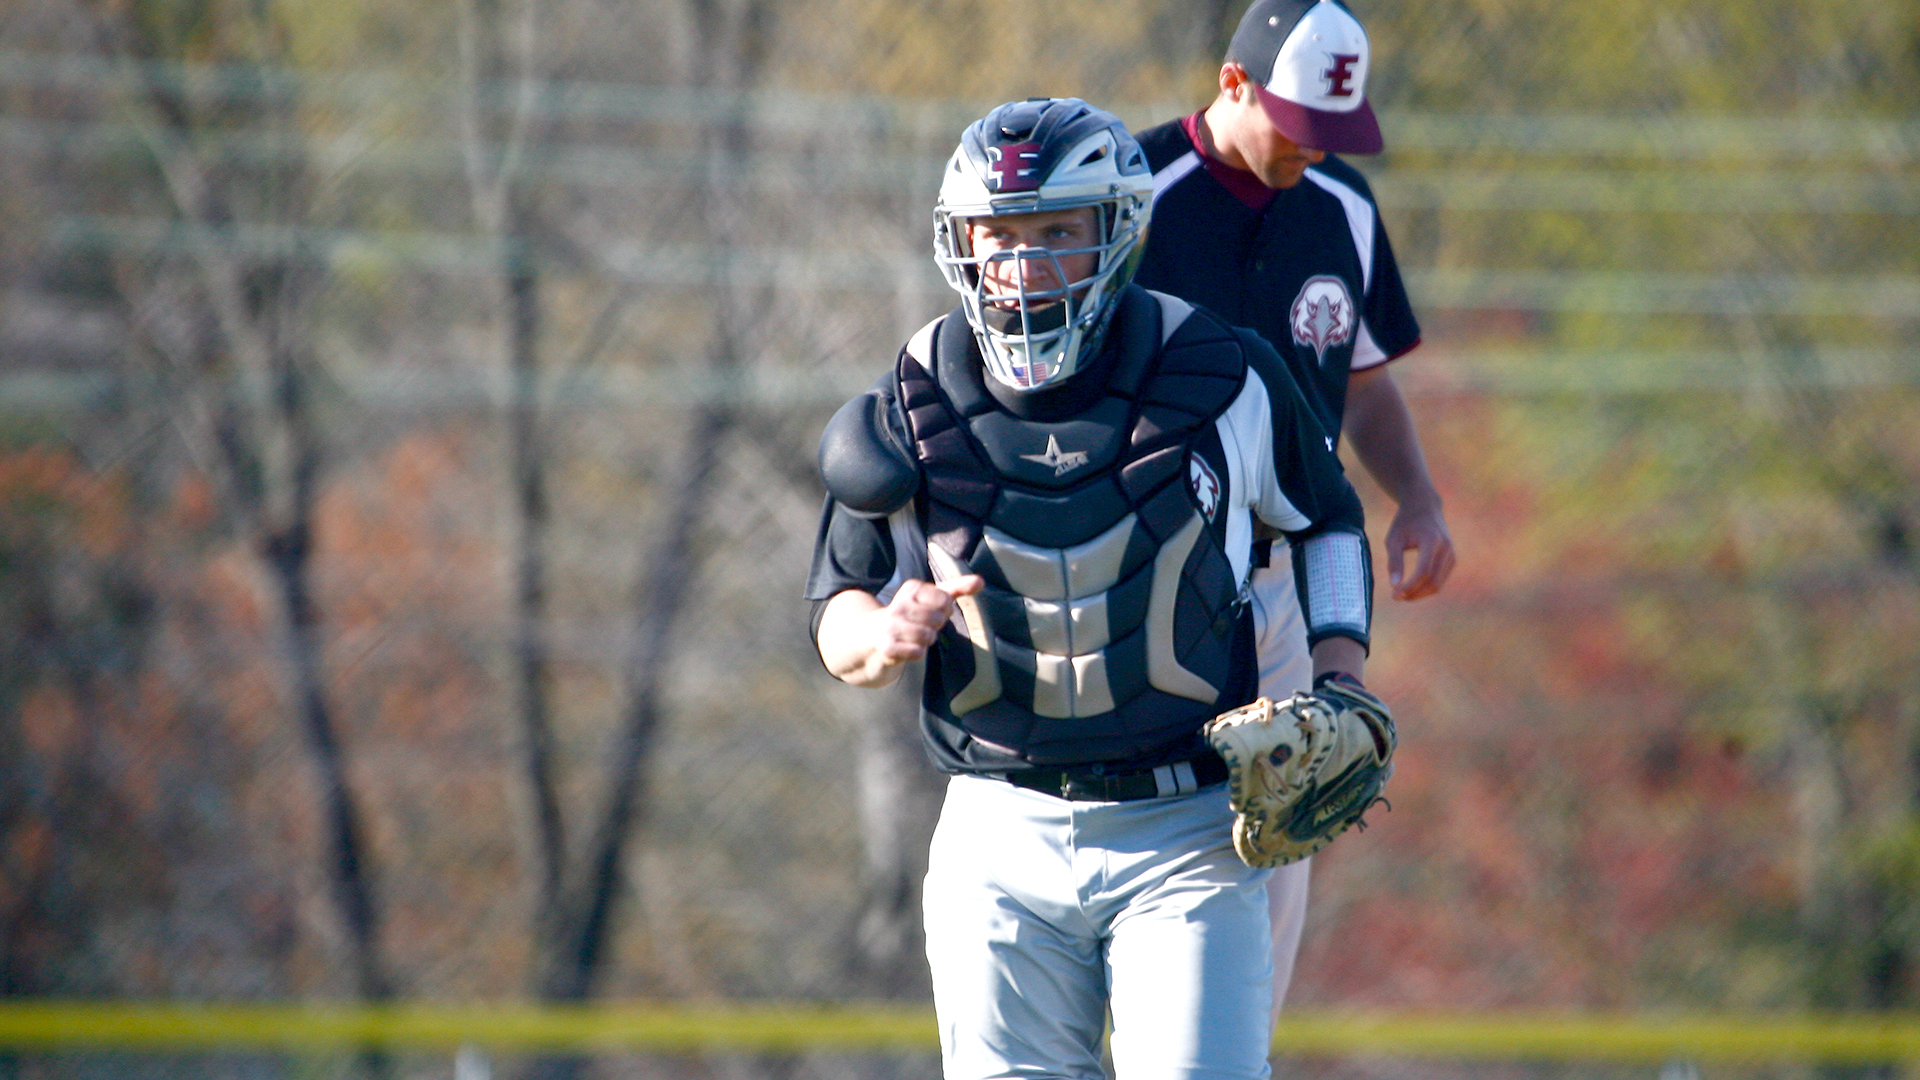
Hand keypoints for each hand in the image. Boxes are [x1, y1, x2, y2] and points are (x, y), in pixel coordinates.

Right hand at [860, 576, 984, 679]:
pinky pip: (918, 652)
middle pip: (938, 619)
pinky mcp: (888, 646)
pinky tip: (907, 646)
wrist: (875, 635)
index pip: (945, 600)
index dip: (944, 610)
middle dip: (935, 626)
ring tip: (914, 635)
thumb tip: (981, 581)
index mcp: (912, 588)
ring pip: (929, 637)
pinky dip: (917, 653)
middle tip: (922, 625)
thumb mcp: (932, 597)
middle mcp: (899, 604)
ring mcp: (891, 625)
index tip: (931, 610)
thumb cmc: (911, 614)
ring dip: (926, 640)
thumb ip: (957, 588)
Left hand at [1383, 500, 1454, 600]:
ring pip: (1438, 584)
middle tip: (1396, 597)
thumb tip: (1394, 585)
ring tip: (1401, 594)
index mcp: (1431, 540)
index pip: (1423, 571)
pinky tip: (1411, 588)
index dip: (1410, 586)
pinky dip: (1426, 587)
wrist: (1424, 507)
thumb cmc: (1405, 523)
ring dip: (1420, 593)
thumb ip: (1394, 561)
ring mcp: (1451, 554)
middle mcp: (1446, 548)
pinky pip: (1440, 579)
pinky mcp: (1452, 559)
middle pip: (1433, 581)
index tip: (1394, 594)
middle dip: (1415, 593)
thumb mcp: (1394, 539)